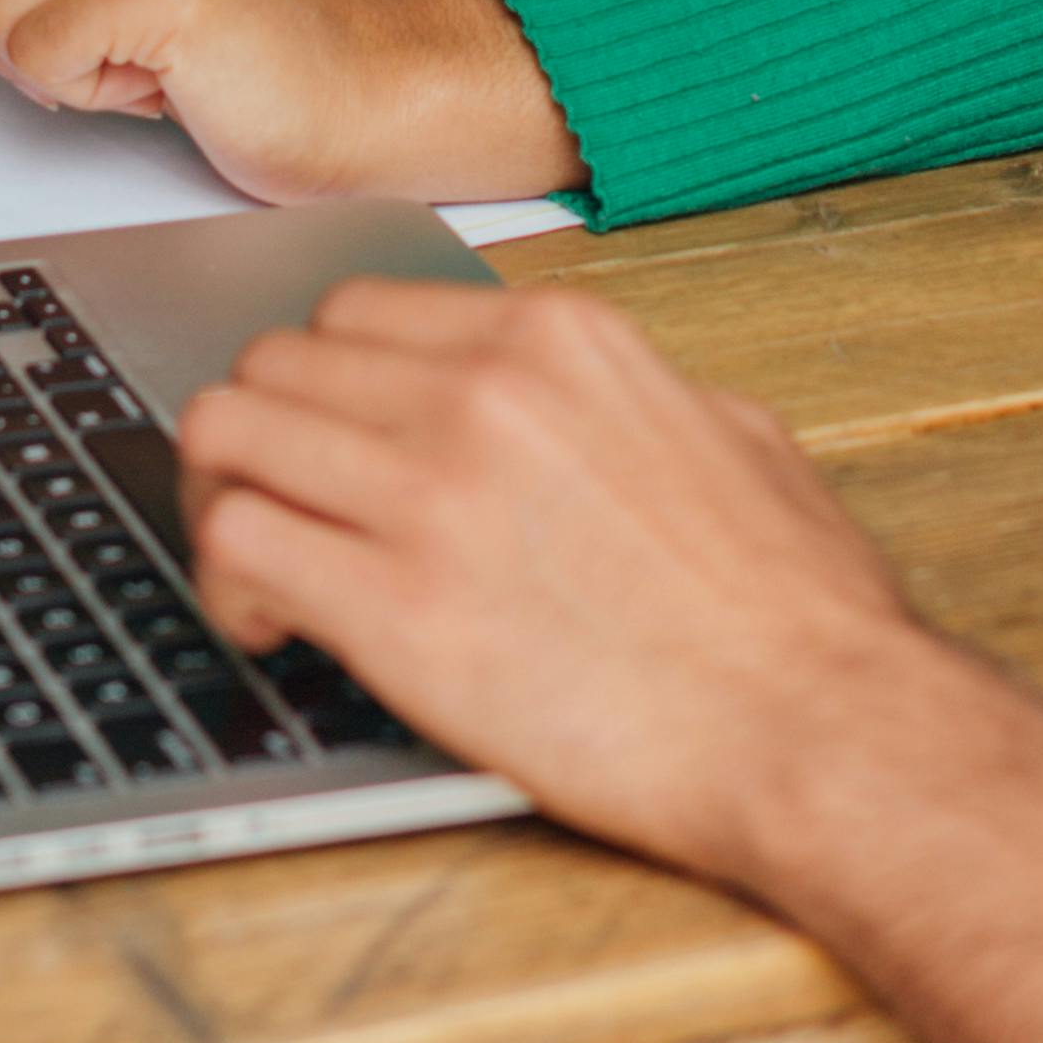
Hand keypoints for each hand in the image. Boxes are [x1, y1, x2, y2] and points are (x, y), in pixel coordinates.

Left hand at [173, 275, 1032, 897]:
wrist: (819, 731)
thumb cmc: (796, 615)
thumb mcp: (734, 439)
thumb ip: (636, 397)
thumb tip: (591, 405)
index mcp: (559, 340)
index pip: (361, 311)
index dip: (328, 384)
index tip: (335, 441)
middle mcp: (482, 390)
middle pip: (277, 360)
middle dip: (264, 435)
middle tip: (283, 507)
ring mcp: (432, 491)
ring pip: (227, 432)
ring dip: (223, 498)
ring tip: (258, 564)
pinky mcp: (395, 605)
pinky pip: (235, 545)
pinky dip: (227, 584)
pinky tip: (273, 625)